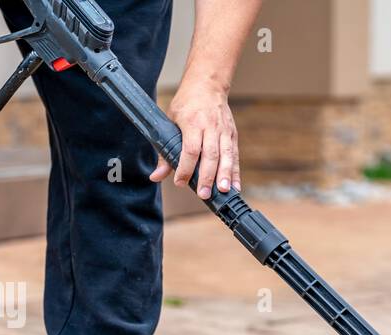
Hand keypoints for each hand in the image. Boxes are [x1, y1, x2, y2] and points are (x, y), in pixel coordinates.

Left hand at [150, 82, 239, 198]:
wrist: (208, 84)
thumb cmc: (187, 104)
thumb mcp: (171, 121)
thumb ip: (165, 151)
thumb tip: (156, 176)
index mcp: (193, 123)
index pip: (190, 149)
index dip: (186, 168)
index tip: (180, 182)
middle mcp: (210, 127)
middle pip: (210, 155)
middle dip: (207, 177)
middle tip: (203, 194)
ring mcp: (224, 131)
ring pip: (226, 156)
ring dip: (224, 176)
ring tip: (222, 192)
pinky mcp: (232, 135)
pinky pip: (235, 156)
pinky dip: (235, 172)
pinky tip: (234, 187)